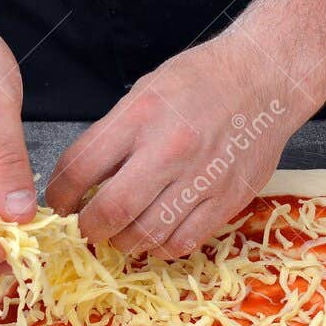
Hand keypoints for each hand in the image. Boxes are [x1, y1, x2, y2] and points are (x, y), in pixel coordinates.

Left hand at [46, 34, 313, 257]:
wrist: (266, 78)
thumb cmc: (203, 80)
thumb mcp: (146, 92)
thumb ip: (115, 134)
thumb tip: (85, 179)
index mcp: (141, 116)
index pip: (80, 168)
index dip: (60, 195)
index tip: (60, 203)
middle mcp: (169, 149)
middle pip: (111, 210)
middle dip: (90, 227)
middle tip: (89, 227)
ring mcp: (201, 178)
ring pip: (147, 234)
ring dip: (125, 242)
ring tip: (123, 234)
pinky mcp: (228, 199)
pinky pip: (185, 241)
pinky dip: (162, 247)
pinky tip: (156, 237)